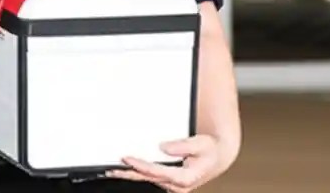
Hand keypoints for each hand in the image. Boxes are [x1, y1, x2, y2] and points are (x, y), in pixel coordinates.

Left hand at [106, 134, 224, 191]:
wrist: (217, 157)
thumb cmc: (210, 150)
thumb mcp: (200, 143)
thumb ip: (182, 145)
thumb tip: (163, 147)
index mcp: (185, 177)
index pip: (157, 172)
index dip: (140, 165)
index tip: (126, 158)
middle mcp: (178, 185)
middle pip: (149, 179)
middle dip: (129, 174)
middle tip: (111, 170)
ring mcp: (174, 186)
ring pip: (149, 181)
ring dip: (132, 176)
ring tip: (114, 171)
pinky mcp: (171, 183)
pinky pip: (153, 179)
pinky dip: (140, 175)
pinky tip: (128, 171)